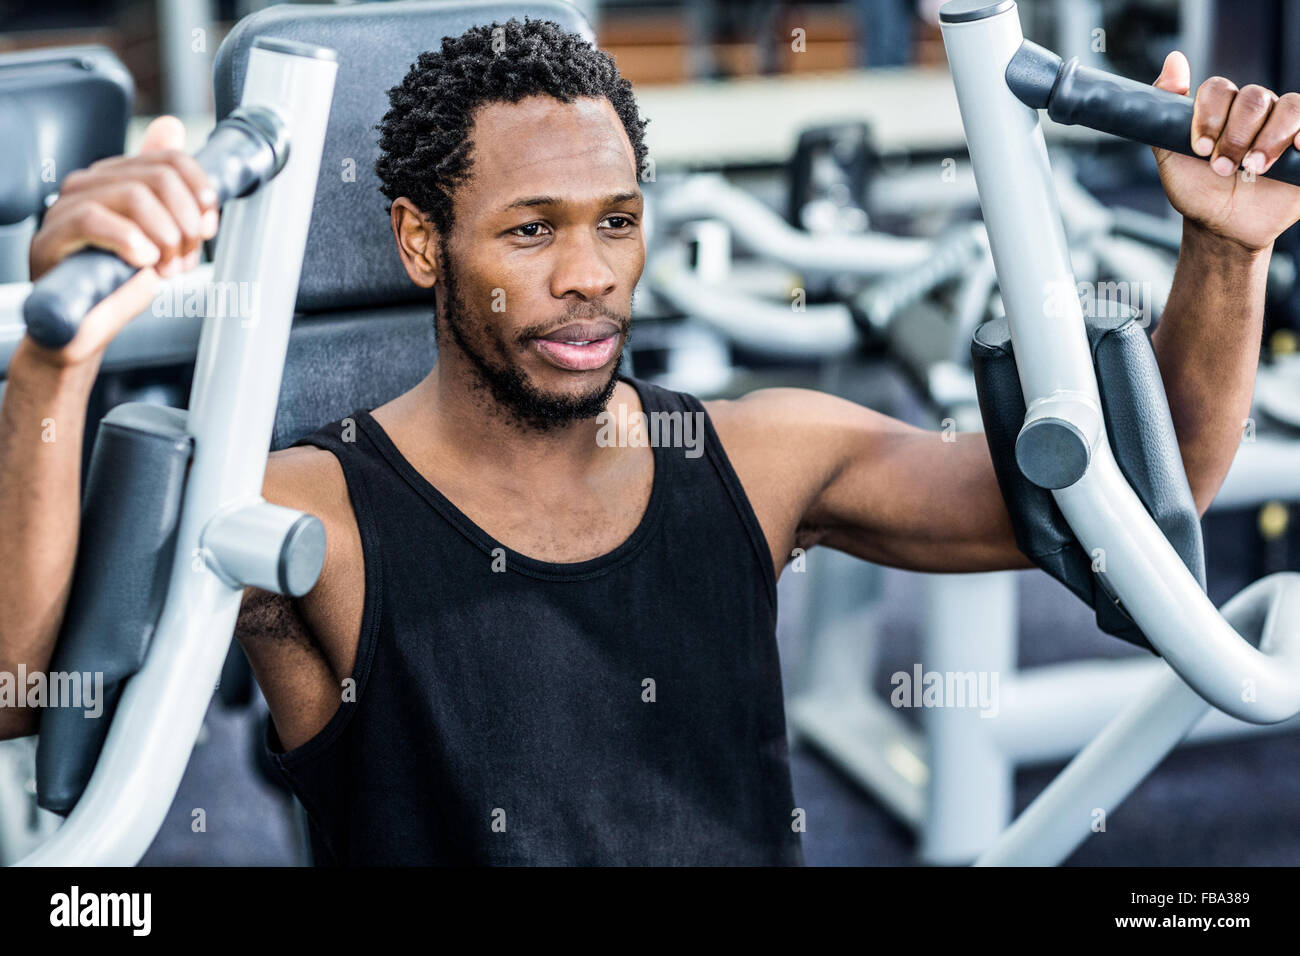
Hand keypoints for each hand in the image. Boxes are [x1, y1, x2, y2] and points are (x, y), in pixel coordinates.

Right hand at [25, 115, 218, 367]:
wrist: (86, 329)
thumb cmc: (121, 283)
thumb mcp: (162, 235)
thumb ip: (173, 193)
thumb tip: (172, 127)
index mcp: (116, 179)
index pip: (168, 160)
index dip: (199, 190)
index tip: (208, 224)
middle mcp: (89, 185)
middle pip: (157, 178)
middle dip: (184, 222)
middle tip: (185, 256)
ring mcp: (66, 208)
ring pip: (132, 196)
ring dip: (163, 237)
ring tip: (165, 267)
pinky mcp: (51, 237)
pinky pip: (95, 220)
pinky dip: (130, 241)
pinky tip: (143, 262)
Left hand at [1150, 52, 1299, 252]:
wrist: (1223, 227)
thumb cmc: (1197, 191)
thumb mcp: (1169, 156)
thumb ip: (1164, 112)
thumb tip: (1174, 60)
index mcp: (1221, 109)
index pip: (1217, 89)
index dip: (1209, 116)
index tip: (1200, 149)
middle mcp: (1254, 111)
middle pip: (1253, 98)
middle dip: (1236, 135)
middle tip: (1224, 168)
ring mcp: (1282, 124)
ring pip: (1288, 107)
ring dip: (1268, 139)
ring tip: (1253, 169)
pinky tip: (1295, 149)